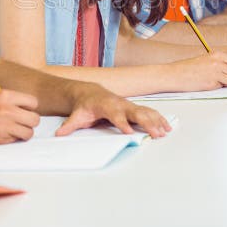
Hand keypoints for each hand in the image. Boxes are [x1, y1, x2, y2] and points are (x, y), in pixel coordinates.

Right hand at [0, 89, 39, 146]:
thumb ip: (10, 100)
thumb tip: (29, 107)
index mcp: (5, 96)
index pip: (33, 102)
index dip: (30, 108)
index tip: (24, 111)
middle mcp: (7, 110)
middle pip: (35, 119)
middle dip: (30, 122)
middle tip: (22, 123)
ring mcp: (4, 125)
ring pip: (29, 132)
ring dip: (24, 133)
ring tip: (14, 130)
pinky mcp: (0, 139)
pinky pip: (17, 140)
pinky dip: (14, 139)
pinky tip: (4, 135)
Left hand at [55, 82, 171, 138]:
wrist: (91, 92)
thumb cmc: (85, 106)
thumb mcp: (76, 115)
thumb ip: (69, 125)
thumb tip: (59, 134)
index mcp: (107, 106)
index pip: (116, 115)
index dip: (122, 123)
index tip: (128, 132)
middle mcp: (120, 104)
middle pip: (135, 113)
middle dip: (146, 123)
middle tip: (155, 134)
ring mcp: (129, 105)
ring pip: (145, 112)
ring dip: (156, 122)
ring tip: (165, 132)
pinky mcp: (134, 108)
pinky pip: (149, 112)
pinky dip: (159, 119)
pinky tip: (167, 127)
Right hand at [165, 50, 226, 90]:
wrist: (174, 75)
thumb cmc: (185, 68)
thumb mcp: (203, 59)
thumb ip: (216, 62)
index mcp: (215, 55)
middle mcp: (217, 63)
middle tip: (220, 78)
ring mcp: (215, 73)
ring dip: (225, 83)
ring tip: (214, 81)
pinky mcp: (211, 84)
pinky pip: (222, 87)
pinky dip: (217, 87)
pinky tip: (207, 84)